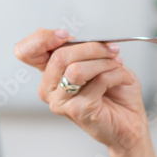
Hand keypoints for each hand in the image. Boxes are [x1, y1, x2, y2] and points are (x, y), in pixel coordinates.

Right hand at [13, 29, 148, 152]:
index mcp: (50, 72)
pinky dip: (116, 75)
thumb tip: (71, 37)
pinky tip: (124, 80)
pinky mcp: (77, 110)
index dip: (41, 39)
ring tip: (118, 65)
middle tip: (112, 50)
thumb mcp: (96, 61)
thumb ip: (79, 49)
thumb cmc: (115, 93)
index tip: (65, 35)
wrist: (130, 122)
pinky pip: (97, 81)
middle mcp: (49, 89)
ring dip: (104, 62)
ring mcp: (61, 102)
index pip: (26, 52)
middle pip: (59, 56)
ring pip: (76, 70)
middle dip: (91, 48)